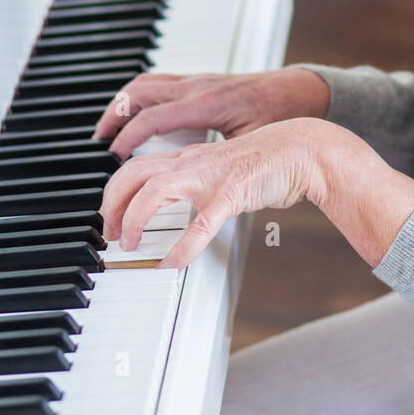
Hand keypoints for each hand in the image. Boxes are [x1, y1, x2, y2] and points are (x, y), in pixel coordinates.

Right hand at [92, 67, 329, 159]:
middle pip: (140, 92)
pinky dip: (143, 97)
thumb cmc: (282, 116)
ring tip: (110, 127)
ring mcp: (199, 80)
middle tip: (99, 139)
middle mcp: (197, 87)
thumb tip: (204, 204)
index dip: (127, 137)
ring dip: (124, 103)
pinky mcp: (203, 81)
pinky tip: (141, 116)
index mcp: (205, 104)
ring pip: (147, 83)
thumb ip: (222, 167)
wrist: (302, 91)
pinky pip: (162, 83)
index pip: (152, 118)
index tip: (111, 156)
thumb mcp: (251, 144)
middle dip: (114, 114)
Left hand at [101, 117, 327, 269]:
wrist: (303, 149)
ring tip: (130, 243)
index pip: (137, 166)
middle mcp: (193, 162)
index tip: (111, 216)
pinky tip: (172, 264)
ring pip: (155, 190)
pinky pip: (200, 224)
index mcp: (190, 157)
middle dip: (112, 203)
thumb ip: (200, 180)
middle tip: (110, 232)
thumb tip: (181, 204)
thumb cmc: (268, 160)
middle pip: (133, 172)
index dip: (115, 190)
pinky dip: (182, 247)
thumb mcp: (223, 167)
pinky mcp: (232, 193)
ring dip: (134, 218)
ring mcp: (211, 176)